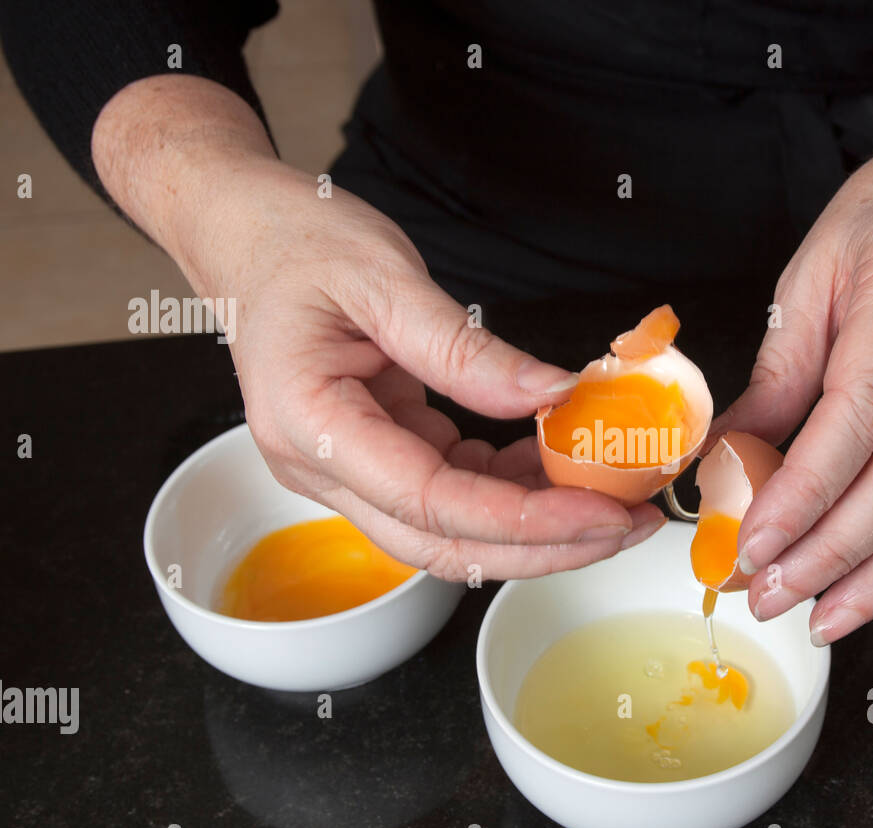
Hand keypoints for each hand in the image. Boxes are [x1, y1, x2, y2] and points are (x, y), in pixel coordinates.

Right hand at [94, 77, 662, 579]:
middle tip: (626, 526)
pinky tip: (560, 466)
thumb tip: (554, 395)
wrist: (246, 235)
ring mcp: (347, 469)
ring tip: (610, 501)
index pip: (428, 501)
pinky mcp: (376, 455)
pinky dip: (509, 487)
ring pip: (449, 532)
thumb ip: (464, 349)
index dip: (520, 519)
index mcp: (309, 425)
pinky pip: (450, 492)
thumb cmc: (295, 243)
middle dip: (542, 547)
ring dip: (533, 527)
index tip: (599, 512)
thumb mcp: (383, 277)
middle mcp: (320, 467)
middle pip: (442, 544)